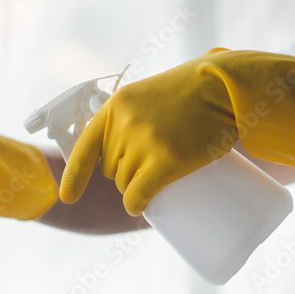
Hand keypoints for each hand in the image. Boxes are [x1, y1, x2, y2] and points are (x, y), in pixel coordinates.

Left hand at [59, 49, 294, 215]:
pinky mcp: (165, 161)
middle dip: (123, 176)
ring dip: (134, 191)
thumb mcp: (151, 93)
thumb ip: (135, 115)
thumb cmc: (194, 89)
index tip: (68, 197)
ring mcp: (144, 144)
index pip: (84, 148)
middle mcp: (124, 125)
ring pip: (125, 184)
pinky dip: (135, 205)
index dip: (74, 177)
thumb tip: (128, 147)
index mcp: (116, 106)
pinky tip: (139, 208)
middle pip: (111, 170)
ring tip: (152, 185)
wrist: (226, 85)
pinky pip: (138, 194)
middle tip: (147, 172)